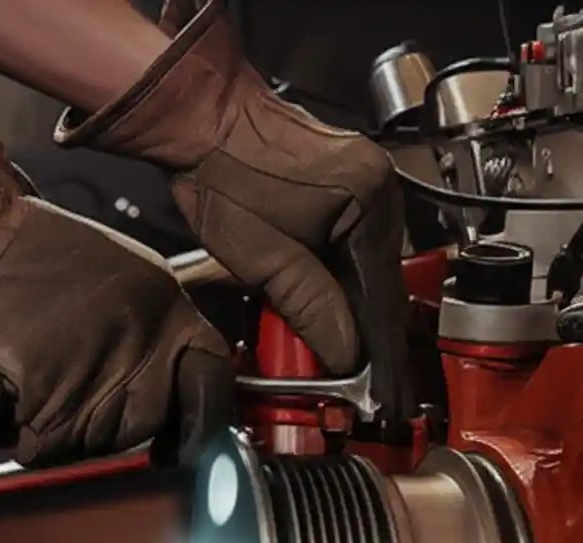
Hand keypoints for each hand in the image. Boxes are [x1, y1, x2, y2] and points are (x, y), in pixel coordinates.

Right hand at [0, 90, 231, 464]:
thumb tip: (154, 379)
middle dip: (117, 425)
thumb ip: (140, 323)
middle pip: (152, 417)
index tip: (180, 438)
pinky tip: (12, 405)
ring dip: (68, 434)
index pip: (213, 373)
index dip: (198, 414)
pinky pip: (47, 446)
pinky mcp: (50, 387)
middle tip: (76, 406)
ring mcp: (100, 361)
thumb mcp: (108, 273)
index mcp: (162, 299)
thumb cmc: (11, 250)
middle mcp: (144, 331)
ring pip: (101, 439)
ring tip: (36, 394)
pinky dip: (26, 439)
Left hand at [58, 2, 412, 419]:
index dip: (377, 343)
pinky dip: (340, 272)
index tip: (382, 385)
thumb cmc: (222, 174)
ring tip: (334, 342)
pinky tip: (322, 297)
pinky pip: (356, 241)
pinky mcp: (349, 180)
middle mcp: (379, 186)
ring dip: (350, 301)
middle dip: (364, 326)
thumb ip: (309, 306)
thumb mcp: (262, 257)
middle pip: (380, 278)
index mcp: (368, 200)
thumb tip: (346, 352)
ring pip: (368, 263)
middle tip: (353, 371)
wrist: (200, 118)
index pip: (382, 292)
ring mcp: (367, 179)